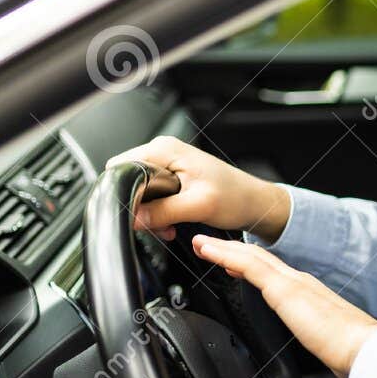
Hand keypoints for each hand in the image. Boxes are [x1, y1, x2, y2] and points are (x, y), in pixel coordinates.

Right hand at [107, 136, 291, 241]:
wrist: (255, 203)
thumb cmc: (236, 197)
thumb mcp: (197, 206)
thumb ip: (162, 212)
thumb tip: (133, 219)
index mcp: (165, 150)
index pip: (121, 168)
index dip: (124, 194)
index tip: (136, 216)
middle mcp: (163, 152)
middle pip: (128, 182)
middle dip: (138, 208)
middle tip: (157, 225)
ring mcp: (167, 164)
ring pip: (139, 193)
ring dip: (149, 215)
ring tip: (168, 227)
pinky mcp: (172, 177)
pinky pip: (152, 197)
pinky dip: (157, 213)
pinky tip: (170, 223)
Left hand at [191, 234, 376, 377]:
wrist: (364, 348)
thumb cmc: (352, 351)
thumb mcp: (328, 343)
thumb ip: (320, 337)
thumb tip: (321, 345)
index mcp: (310, 294)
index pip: (274, 273)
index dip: (251, 265)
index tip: (232, 264)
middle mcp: (301, 281)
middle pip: (260, 259)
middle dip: (232, 251)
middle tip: (209, 245)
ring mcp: (292, 282)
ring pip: (251, 257)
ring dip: (223, 249)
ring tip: (202, 243)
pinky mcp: (284, 288)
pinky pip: (248, 265)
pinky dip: (225, 255)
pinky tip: (209, 252)